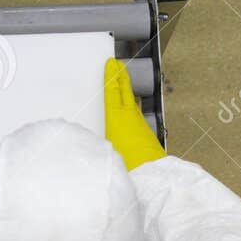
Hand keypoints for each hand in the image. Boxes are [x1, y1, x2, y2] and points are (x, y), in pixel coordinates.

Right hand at [104, 57, 165, 171]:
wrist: (153, 177)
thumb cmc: (127, 164)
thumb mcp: (104, 150)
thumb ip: (95, 140)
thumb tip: (87, 137)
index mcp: (117, 116)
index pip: (112, 91)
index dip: (111, 76)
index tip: (111, 63)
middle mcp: (130, 116)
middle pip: (126, 91)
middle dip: (121, 77)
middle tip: (119, 65)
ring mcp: (141, 124)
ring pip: (133, 102)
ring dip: (128, 91)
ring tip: (124, 84)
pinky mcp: (147, 134)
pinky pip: (138, 114)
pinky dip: (133, 107)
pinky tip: (132, 111)